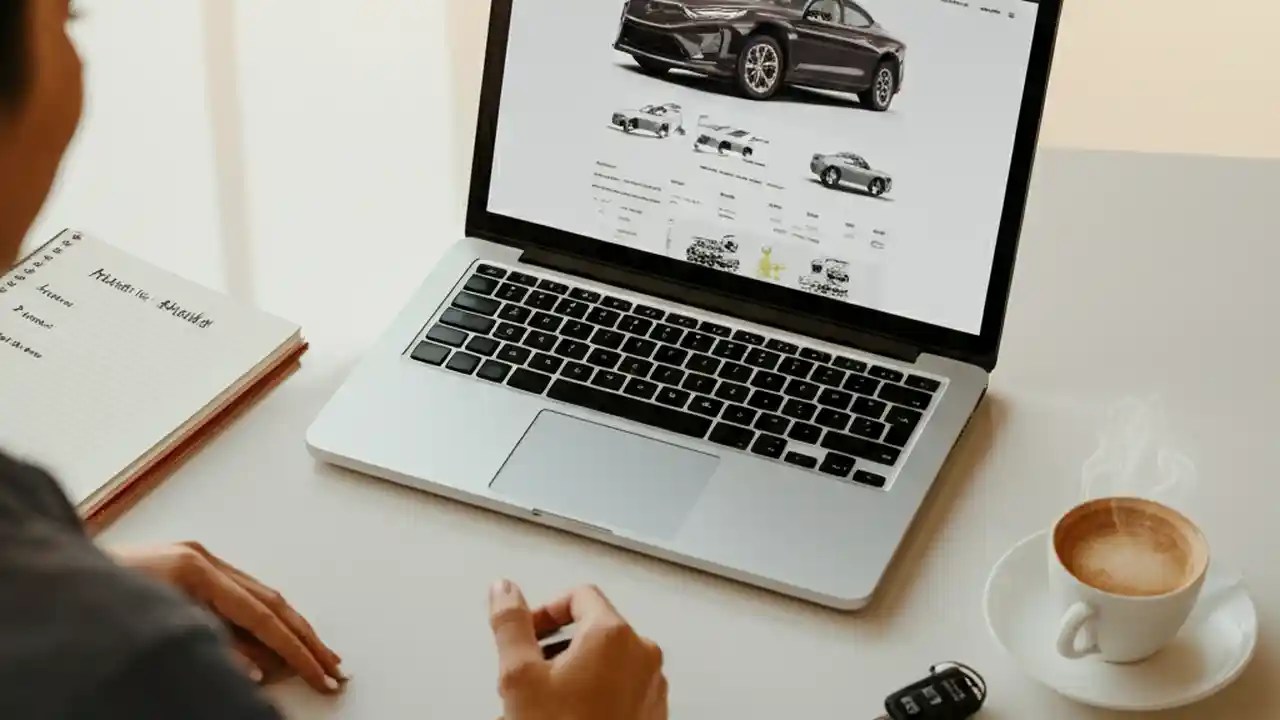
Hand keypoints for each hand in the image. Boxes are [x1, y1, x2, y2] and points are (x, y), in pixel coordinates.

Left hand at [109, 541, 344, 692]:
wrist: (42, 585)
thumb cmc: (88, 603)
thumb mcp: (156, 628)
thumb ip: (210, 647)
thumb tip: (254, 670)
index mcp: (195, 568)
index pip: (263, 615)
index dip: (297, 649)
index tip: (320, 673)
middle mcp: (200, 558)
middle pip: (272, 600)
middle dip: (306, 639)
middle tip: (333, 667)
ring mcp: (194, 560)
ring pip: (261, 595)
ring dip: (292, 629)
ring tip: (319, 655)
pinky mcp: (187, 568)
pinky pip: (241, 594)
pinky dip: (266, 619)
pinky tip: (278, 640)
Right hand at [489, 581, 666, 719]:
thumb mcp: (520, 677)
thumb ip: (510, 624)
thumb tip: (504, 590)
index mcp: (614, 635)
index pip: (579, 595)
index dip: (545, 611)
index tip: (528, 632)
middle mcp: (642, 655)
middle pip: (594, 629)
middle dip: (557, 647)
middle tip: (531, 674)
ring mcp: (652, 686)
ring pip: (608, 661)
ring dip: (575, 672)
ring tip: (547, 703)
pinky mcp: (652, 714)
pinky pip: (622, 688)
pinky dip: (596, 693)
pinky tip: (571, 718)